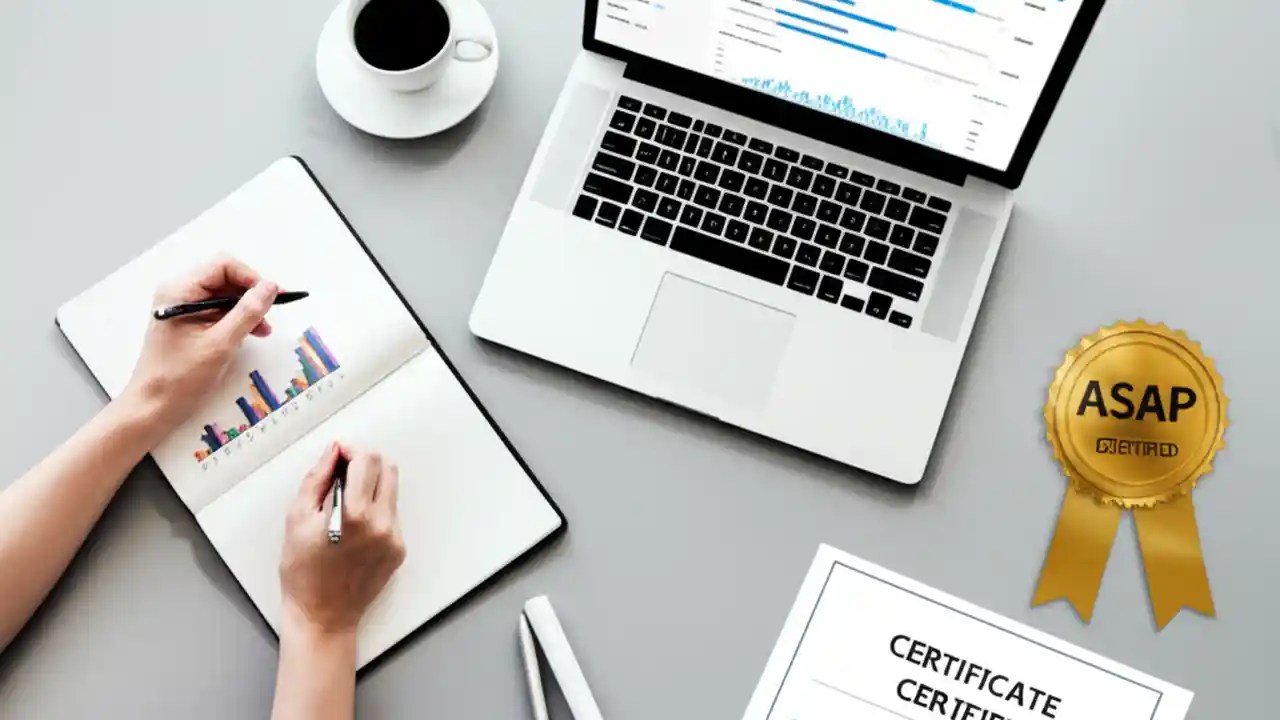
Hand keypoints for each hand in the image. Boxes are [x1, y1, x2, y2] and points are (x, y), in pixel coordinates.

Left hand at [123, 256, 277, 427]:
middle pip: (225, 278)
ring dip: (247, 308)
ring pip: (225, 295)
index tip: (272, 296)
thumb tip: (270, 287)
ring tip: (263, 329)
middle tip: (272, 313)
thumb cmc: (181, 378)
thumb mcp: (221, 344)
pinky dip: (237, 319)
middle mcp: (180, 293)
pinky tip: (250, 333)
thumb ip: (247, 312)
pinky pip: (219, 311)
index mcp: (180, 291)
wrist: (153, 407)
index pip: (223, 266)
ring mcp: (183, 308)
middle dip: (251, 294)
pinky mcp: (188, 322)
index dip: (252, 278)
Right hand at [280, 443, 404, 638]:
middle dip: (365, 464)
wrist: (323, 616)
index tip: (338, 456)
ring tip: (346, 504)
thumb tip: (334, 451)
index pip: (367, 460)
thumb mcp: (297, 519)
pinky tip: (354, 527)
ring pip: (392, 490)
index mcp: (355, 514)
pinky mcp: (400, 549)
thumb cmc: (303, 571)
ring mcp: (395, 537)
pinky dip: (376, 510)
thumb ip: (317, 479)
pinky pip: (392, 514)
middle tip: (343, 476)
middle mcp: (382, 523)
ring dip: (372, 486)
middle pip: (387, 469)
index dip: (351, 451)